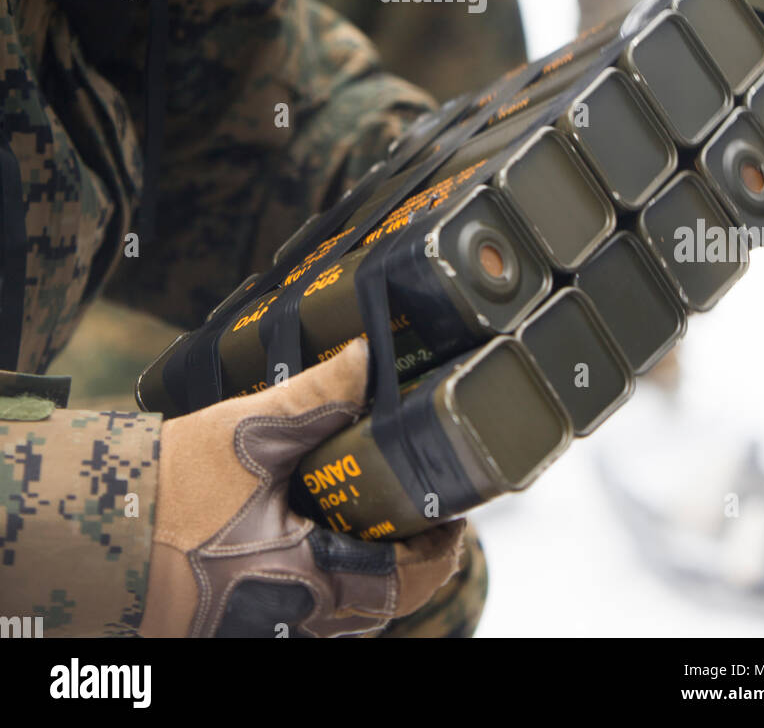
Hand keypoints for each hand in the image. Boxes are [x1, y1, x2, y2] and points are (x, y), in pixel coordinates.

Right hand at [140, 338, 463, 637]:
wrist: (90, 534)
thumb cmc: (164, 496)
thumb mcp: (248, 434)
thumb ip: (315, 396)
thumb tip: (365, 356)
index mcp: (311, 581)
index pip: (411, 580)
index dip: (443, 543)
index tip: (455, 506)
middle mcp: (299, 618)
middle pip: (386, 600)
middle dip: (411, 551)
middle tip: (419, 498)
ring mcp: (272, 626)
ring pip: (349, 606)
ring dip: (372, 562)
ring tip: (376, 503)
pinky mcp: (246, 621)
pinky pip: (309, 604)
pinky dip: (329, 568)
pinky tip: (320, 523)